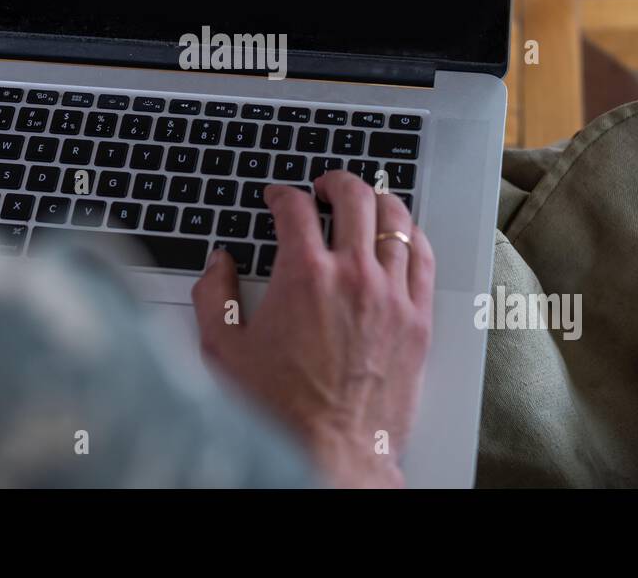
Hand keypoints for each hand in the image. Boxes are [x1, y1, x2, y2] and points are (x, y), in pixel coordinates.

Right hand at [192, 171, 434, 487]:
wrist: (330, 454)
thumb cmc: (280, 411)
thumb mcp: (223, 350)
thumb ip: (214, 296)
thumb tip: (219, 265)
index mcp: (303, 275)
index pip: (295, 208)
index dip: (281, 195)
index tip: (277, 199)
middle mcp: (352, 276)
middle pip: (353, 197)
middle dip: (333, 182)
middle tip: (322, 187)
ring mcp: (391, 296)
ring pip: (395, 220)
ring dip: (376, 202)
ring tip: (363, 203)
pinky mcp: (417, 320)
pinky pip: (423, 259)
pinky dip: (411, 236)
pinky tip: (400, 237)